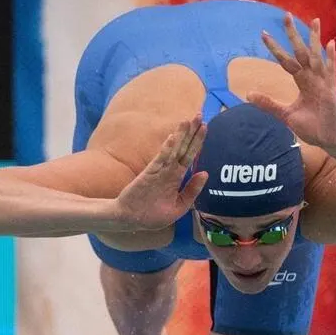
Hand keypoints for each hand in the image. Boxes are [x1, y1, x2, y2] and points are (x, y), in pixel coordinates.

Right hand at [114, 115, 208, 230]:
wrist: (130, 220)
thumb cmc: (153, 215)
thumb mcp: (179, 206)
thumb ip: (192, 191)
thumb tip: (205, 173)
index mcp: (176, 177)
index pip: (189, 155)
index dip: (197, 141)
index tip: (205, 127)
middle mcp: (169, 171)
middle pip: (183, 148)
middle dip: (192, 132)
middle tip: (200, 114)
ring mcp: (159, 171)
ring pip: (173, 150)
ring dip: (181, 135)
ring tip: (189, 120)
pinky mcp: (149, 175)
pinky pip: (160, 160)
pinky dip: (167, 149)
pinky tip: (174, 137)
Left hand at [249, 15, 335, 151]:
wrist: (329, 140)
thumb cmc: (312, 127)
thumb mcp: (285, 114)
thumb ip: (268, 103)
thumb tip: (248, 95)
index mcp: (303, 82)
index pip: (286, 61)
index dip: (275, 49)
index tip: (263, 34)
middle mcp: (313, 78)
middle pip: (300, 52)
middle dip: (293, 35)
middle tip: (286, 16)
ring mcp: (323, 83)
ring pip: (316, 56)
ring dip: (315, 39)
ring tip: (315, 20)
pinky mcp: (331, 91)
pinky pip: (330, 72)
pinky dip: (330, 58)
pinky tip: (330, 43)